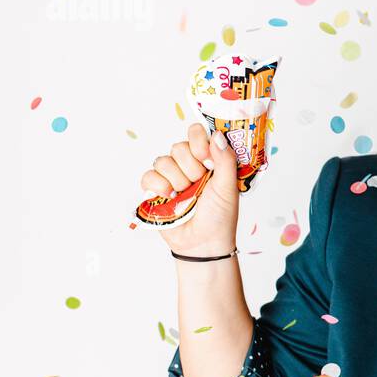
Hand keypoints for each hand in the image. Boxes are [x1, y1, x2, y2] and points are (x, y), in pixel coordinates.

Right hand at [139, 123, 239, 254]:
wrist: (204, 243)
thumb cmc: (220, 216)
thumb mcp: (229, 186)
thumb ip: (225, 159)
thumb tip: (217, 134)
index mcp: (207, 161)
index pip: (196, 134)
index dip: (198, 142)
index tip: (207, 160)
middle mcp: (188, 166)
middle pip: (178, 147)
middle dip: (191, 168)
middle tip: (199, 184)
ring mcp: (170, 178)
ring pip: (162, 161)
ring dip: (177, 179)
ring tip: (186, 195)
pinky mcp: (155, 191)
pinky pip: (148, 176)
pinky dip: (159, 186)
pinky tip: (170, 197)